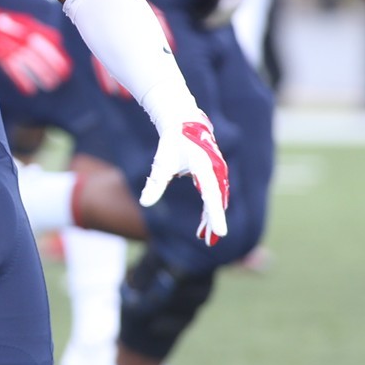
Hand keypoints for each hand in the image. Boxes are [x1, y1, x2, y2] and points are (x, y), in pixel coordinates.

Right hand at [0, 6, 71, 93]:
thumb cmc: (12, 24)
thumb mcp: (28, 23)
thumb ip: (42, 32)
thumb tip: (59, 41)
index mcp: (31, 28)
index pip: (50, 42)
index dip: (59, 57)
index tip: (66, 69)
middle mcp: (23, 37)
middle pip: (41, 53)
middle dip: (52, 68)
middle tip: (60, 79)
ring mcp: (12, 46)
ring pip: (30, 62)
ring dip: (41, 75)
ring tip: (50, 85)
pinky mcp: (2, 56)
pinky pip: (14, 70)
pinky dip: (22, 81)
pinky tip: (30, 90)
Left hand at [139, 115, 228, 245]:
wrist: (183, 123)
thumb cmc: (171, 142)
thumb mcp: (162, 163)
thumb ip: (155, 183)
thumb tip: (145, 203)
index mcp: (204, 166)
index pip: (211, 195)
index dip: (216, 215)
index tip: (220, 233)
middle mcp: (215, 170)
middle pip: (217, 201)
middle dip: (214, 221)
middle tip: (209, 242)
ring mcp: (216, 172)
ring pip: (217, 199)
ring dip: (212, 217)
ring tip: (204, 236)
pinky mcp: (213, 174)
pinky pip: (214, 195)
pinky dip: (210, 209)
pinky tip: (204, 223)